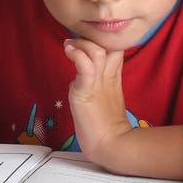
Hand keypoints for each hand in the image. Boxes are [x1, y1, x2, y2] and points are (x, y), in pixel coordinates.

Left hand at [63, 38, 131, 168]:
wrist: (111, 144)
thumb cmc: (105, 125)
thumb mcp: (104, 96)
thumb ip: (96, 81)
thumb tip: (79, 72)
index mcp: (114, 76)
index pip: (113, 48)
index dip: (102, 40)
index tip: (87, 40)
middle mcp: (108, 76)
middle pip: (108, 45)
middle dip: (91, 37)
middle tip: (74, 40)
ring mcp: (98, 83)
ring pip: (96, 51)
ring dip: (81, 44)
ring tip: (69, 45)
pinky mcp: (87, 92)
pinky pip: (85, 67)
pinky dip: (76, 55)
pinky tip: (69, 51)